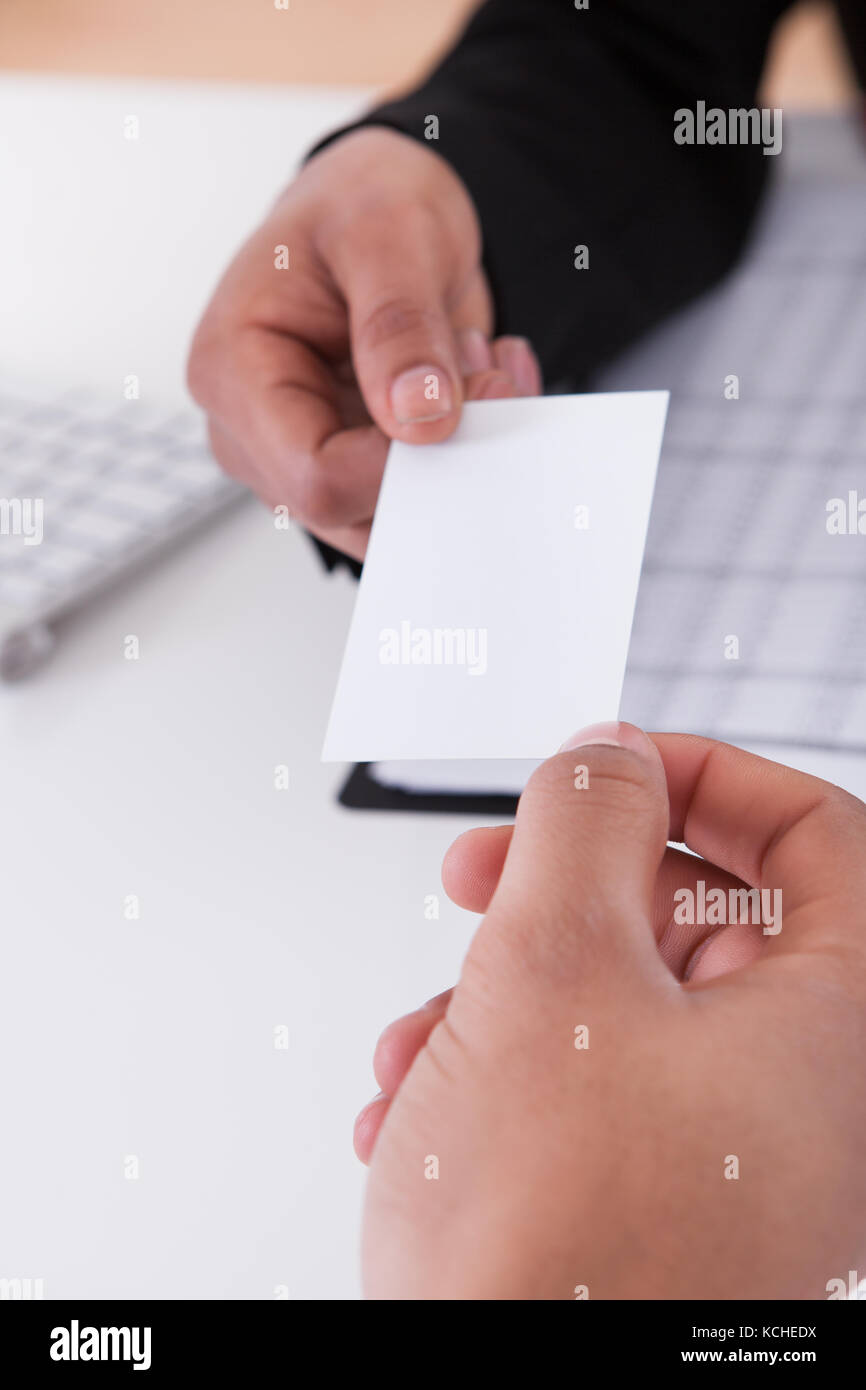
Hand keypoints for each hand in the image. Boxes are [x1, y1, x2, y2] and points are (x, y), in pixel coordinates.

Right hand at [187, 127, 540, 560]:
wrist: (381, 204)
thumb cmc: (359, 202)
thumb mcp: (385, 232)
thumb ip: (399, 325)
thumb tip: (419, 416)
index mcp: (233, 371)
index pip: (314, 476)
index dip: (401, 461)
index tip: (471, 397)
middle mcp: (257, 431)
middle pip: (353, 509)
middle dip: (439, 454)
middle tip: (487, 373)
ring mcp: (303, 457)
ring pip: (392, 518)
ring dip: (462, 454)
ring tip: (482, 367)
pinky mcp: (353, 467)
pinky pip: (418, 499)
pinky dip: (470, 452)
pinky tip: (485, 384)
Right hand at [357, 724, 865, 1298]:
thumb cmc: (555, 1246)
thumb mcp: (554, 968)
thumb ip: (585, 823)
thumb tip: (608, 754)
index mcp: (840, 1028)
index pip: (821, 835)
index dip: (706, 776)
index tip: (609, 768)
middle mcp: (814, 1098)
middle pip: (704, 917)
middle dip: (569, 887)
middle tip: (485, 876)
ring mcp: (744, 1161)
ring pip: (629, 1008)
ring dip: (509, 993)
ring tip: (423, 1036)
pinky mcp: (670, 1207)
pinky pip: (599, 1093)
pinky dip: (509, 1074)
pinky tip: (422, 1103)